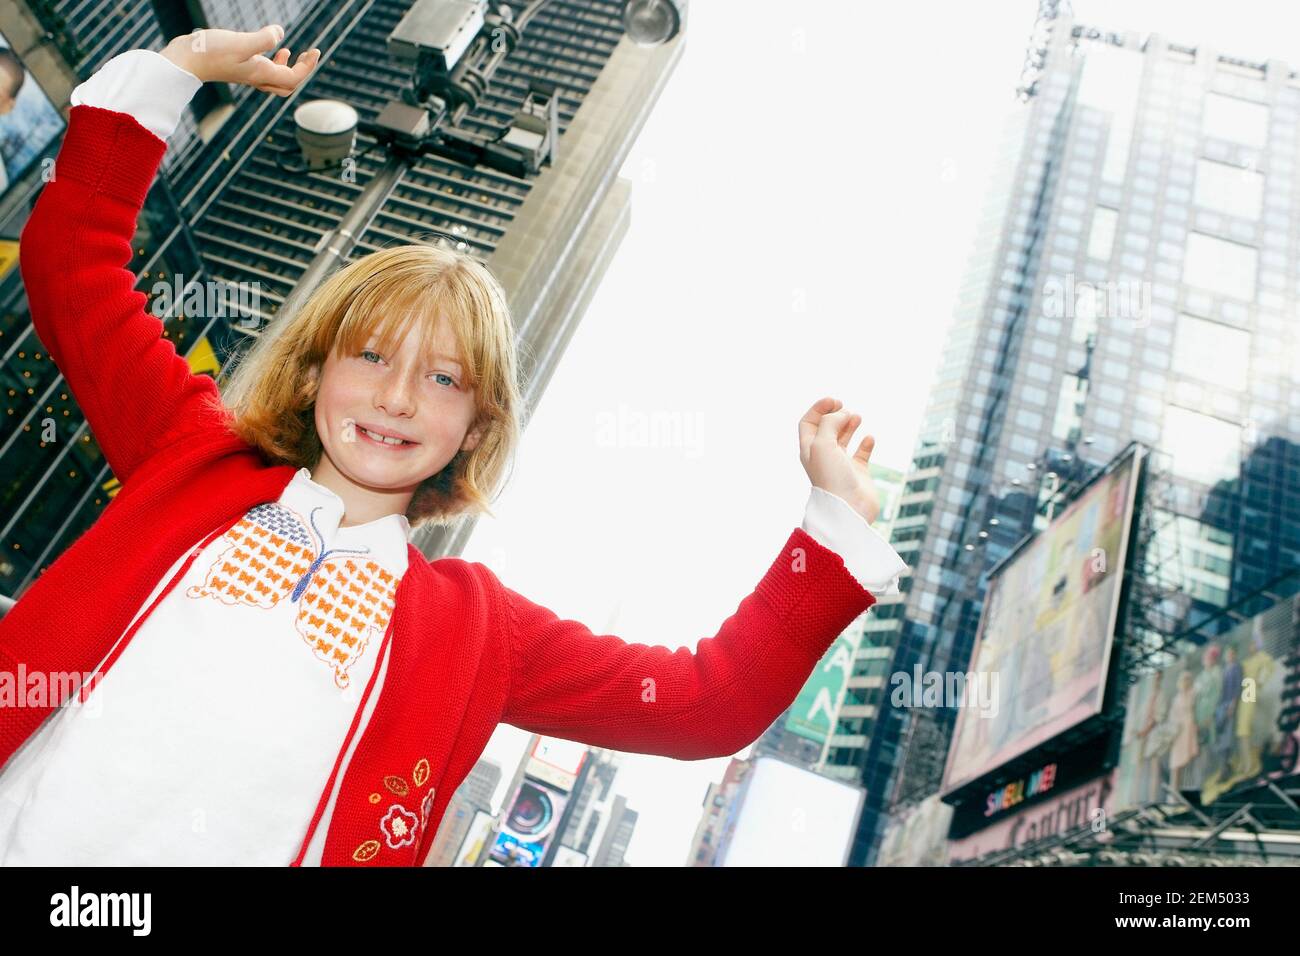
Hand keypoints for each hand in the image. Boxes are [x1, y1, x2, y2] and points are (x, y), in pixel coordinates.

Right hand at [161, 24, 319, 94]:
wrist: (184, 60)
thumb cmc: (211, 52)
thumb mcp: (241, 43)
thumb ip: (263, 39)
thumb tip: (280, 34)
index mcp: (261, 74)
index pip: (294, 78)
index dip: (308, 67)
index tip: (315, 50)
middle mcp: (256, 77)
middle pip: (288, 84)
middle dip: (302, 70)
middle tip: (309, 54)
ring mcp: (247, 73)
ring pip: (275, 78)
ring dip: (286, 66)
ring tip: (288, 51)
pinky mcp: (237, 67)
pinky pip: (261, 70)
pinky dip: (270, 60)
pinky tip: (266, 47)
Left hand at [798, 397, 881, 523]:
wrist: (848, 508)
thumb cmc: (831, 477)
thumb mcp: (823, 443)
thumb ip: (830, 423)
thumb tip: (843, 414)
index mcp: (810, 450)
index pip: (808, 423)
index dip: (819, 408)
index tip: (834, 401)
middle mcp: (824, 456)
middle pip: (826, 428)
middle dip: (836, 415)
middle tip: (846, 410)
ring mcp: (841, 464)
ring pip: (844, 439)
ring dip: (850, 425)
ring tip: (857, 417)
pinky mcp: (858, 473)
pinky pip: (862, 454)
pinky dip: (866, 443)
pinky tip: (869, 438)